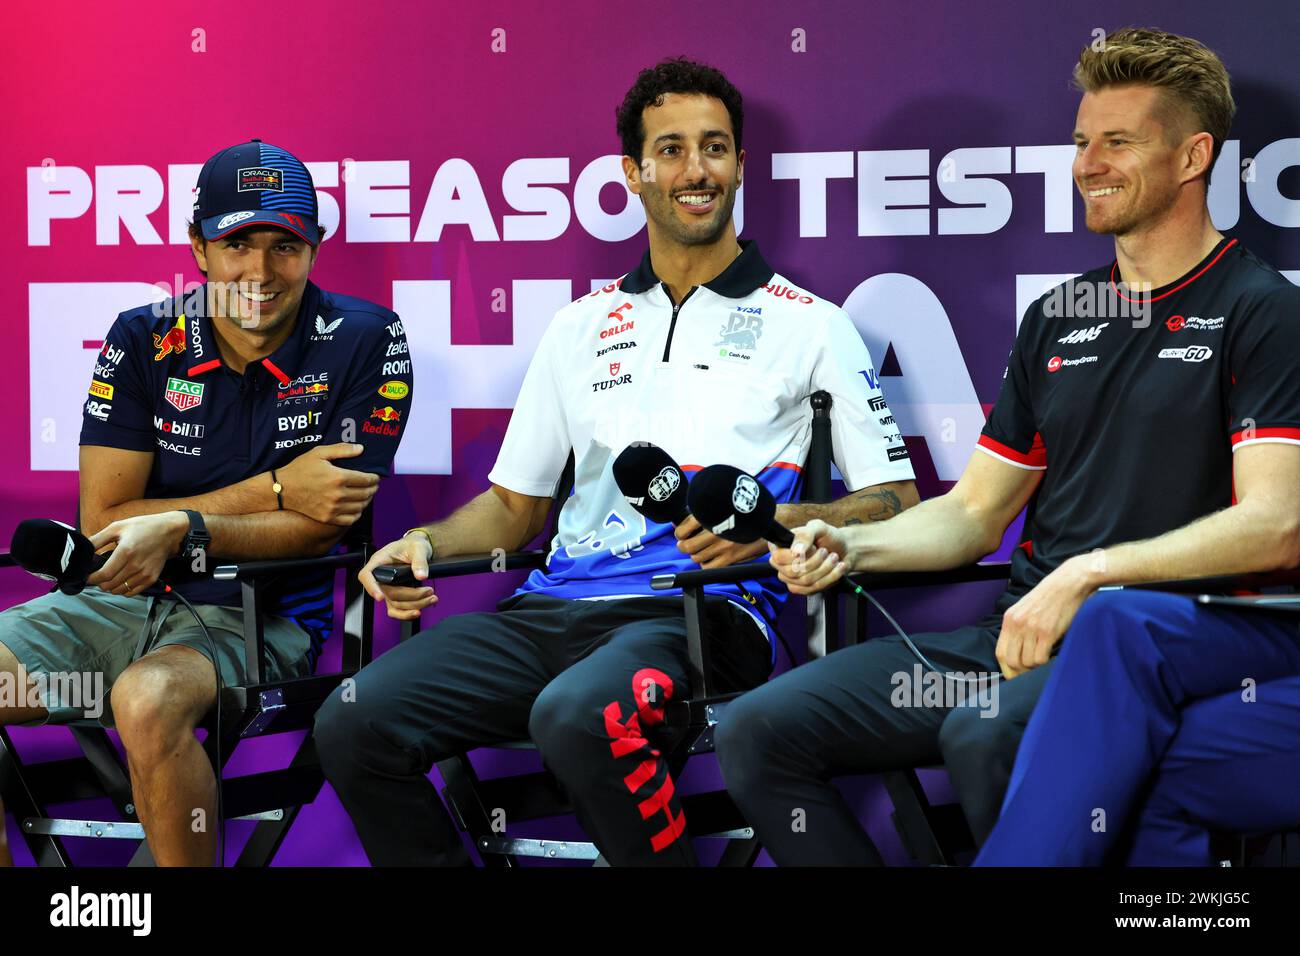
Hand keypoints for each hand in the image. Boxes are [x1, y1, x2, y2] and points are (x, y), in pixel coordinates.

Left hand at [86, 512, 188, 595]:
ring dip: (110, 587)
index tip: (87, 577)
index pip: (104, 575)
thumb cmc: (142, 527)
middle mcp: (135, 565)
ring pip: (120, 590)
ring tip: (110, 578)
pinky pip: (132, 592)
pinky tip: (121, 581)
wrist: (169, 531)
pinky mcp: (151, 578)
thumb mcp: (117, 527)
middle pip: (110, 585)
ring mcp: (144, 573)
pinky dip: (123, 590)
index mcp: (125, 551)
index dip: (92, 579)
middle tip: (98, 576)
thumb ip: (97, 539)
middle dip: (100, 583)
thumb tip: (82, 550)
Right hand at [277, 443, 379, 525]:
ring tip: (367, 495)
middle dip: (373, 488)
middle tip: (373, 485)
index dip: (374, 478)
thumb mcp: (319, 453)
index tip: (375, 477)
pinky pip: (350, 519)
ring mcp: (333, 508)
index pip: (366, 480)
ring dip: (367, 500)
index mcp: (338, 477)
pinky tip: (356, 507)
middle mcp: (338, 495)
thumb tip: (361, 449)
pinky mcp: (327, 518)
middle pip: (366, 493)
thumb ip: (342, 449)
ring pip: (360, 506)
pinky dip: (357, 513)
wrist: (282, 489)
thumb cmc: (300, 468)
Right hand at [359, 533, 437, 620]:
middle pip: (387, 594)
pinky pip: (397, 610)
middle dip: (411, 596)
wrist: (418, 549)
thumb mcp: (418, 547)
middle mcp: (380, 576)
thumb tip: (421, 575)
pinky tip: (422, 608)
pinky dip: (408, 614)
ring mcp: (387, 588)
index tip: (380, 597)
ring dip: (414, 606)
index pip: (367, 575)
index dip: (371, 587)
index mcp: (380, 561)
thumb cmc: (413, 545)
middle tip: (429, 591)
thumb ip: (420, 560)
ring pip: (394, 605)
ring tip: (432, 598)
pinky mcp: (394, 596)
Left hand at [674, 516, 765, 568]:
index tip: (681, 534)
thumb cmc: (746, 515)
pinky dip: (706, 564)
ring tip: (702, 550)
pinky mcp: (730, 558)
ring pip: (696, 557)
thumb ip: (707, 516)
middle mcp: (715, 529)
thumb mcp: (725, 509)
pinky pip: (708, 567)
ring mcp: (722, 545)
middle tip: (686, 544)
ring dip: (696, 555)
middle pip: (687, 545)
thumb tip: (686, 523)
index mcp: (712, 514)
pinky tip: (711, 558)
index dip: (679, 532)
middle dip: (684, 546)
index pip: (684, 527)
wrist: (769, 522)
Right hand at [768, 519, 851, 594]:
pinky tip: (838, 568)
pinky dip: (830, 577)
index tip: (813, 547)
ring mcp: (791, 578)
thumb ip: (805, 535)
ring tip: (834, 557)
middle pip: (793, 572)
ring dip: (825, 568)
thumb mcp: (818, 528)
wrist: (842, 549)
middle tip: (825, 551)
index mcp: (778, 546)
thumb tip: (795, 552)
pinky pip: (814, 588)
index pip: (778, 557)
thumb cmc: (828, 537)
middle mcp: (781, 564)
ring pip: (805, 580)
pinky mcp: (803, 588)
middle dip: (815, 562)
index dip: (798, 555)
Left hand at [995, 555, 1097, 678]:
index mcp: (1009, 619)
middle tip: (1033, 671)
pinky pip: (1040, 658)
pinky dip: (1046, 663)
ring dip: (1036, 667)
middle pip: (1011, 661)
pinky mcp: (1047, 631)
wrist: (1069, 582)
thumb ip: (1019, 628)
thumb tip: (1018, 652)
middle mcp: (1017, 624)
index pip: (1000, 653)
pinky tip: (1052, 656)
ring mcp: (1031, 628)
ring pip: (1026, 662)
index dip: (1007, 668)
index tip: (1016, 674)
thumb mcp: (1026, 609)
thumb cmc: (1051, 597)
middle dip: (1021, 672)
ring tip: (1045, 658)